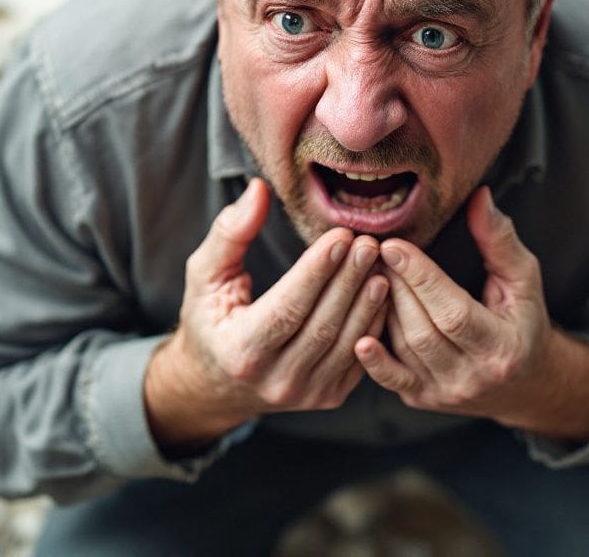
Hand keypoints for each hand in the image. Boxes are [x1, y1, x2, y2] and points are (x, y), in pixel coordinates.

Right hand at [146, 179, 388, 448]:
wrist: (219, 382)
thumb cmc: (211, 318)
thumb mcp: (205, 275)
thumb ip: (230, 234)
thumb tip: (259, 190)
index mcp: (240, 352)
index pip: (287, 308)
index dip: (317, 271)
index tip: (340, 235)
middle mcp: (275, 381)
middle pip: (323, 324)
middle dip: (349, 279)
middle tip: (369, 242)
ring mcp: (306, 394)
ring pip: (347, 342)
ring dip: (369, 299)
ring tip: (380, 260)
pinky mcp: (329, 397)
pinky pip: (360, 357)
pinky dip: (375, 322)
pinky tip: (383, 288)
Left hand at [355, 187, 588, 437]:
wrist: (525, 384)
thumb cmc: (523, 322)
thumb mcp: (524, 280)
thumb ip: (500, 240)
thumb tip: (479, 197)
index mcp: (502, 347)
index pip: (453, 312)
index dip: (421, 279)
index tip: (393, 245)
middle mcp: (473, 377)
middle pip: (421, 331)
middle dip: (394, 287)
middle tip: (370, 251)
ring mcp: (444, 392)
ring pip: (402, 349)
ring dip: (379, 310)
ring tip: (363, 274)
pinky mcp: (422, 398)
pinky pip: (390, 377)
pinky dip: (372, 358)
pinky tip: (357, 333)